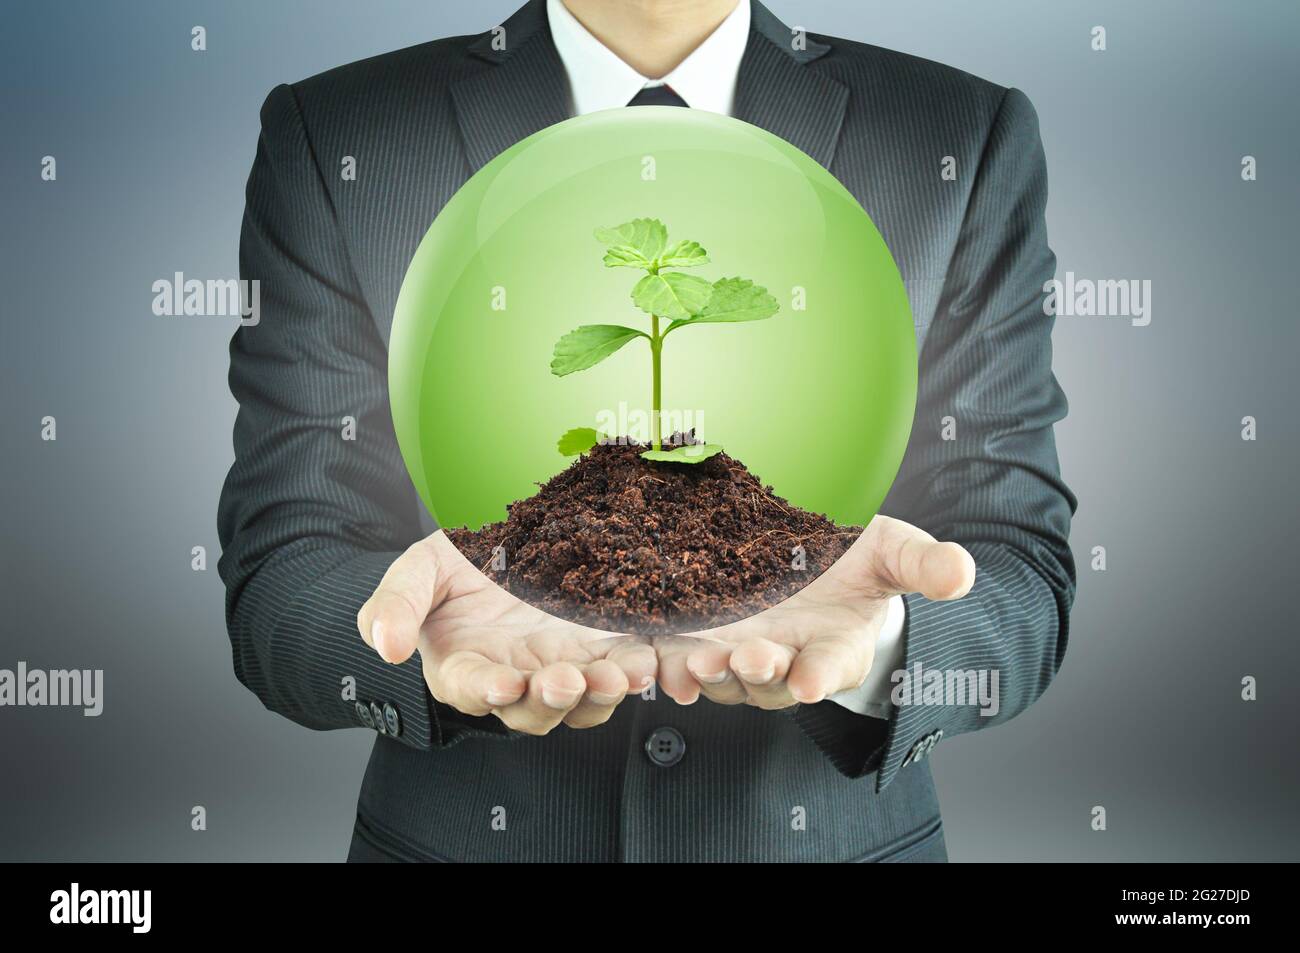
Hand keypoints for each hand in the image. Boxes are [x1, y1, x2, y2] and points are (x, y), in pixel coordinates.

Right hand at [358, 531, 655, 733]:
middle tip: (567, 681)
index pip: (471, 688)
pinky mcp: (602, 650)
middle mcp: (516, 678)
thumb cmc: (456, 565)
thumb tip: (385, 644)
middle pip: (534, 710)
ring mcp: (563, 667)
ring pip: (584, 702)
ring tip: (622, 674)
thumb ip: (396, 603)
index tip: (502, 684)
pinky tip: (654, 658)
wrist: (505, 541)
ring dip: (603, 693)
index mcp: (465, 667)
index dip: (486, 691)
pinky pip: (624, 670)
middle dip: (552, 699)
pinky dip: (640, 669)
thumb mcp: (420, 570)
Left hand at [653, 515, 975, 708]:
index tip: (808, 679)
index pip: (832, 669)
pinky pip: (683, 660)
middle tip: (747, 660)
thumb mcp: (895, 553)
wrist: (813, 555)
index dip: (821, 675)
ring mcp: (743, 652)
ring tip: (699, 661)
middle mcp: (788, 661)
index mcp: (837, 648)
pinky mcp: (705, 638)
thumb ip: (924, 565)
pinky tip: (657, 661)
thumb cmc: (860, 561)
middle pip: (771, 681)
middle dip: (760, 674)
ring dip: (712, 675)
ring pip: (725, 678)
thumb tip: (963, 574)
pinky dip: (670, 665)